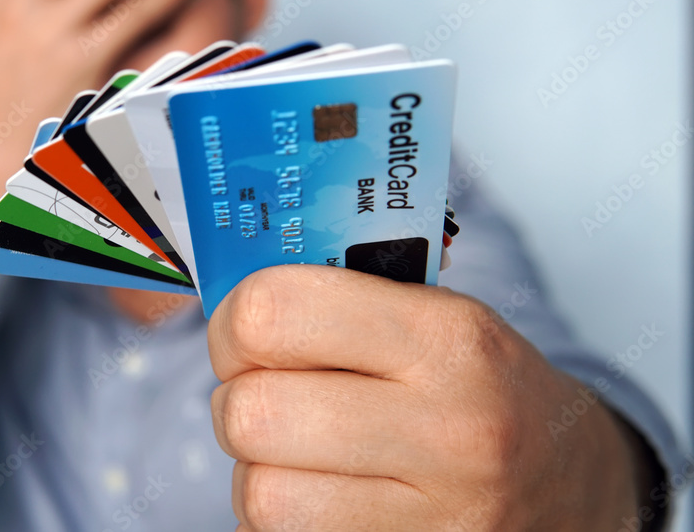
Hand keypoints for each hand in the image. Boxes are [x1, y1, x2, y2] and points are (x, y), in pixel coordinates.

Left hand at [208, 265, 653, 530]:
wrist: (572, 485)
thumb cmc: (483, 385)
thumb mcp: (435, 312)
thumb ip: (338, 293)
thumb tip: (228, 292)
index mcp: (446, 338)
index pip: (273, 313)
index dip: (234, 320)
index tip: (245, 331)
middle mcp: (449, 430)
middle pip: (253, 413)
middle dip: (236, 400)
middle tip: (262, 393)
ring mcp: (436, 518)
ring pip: (261, 496)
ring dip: (257, 472)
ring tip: (294, 453)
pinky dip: (281, 518)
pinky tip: (319, 493)